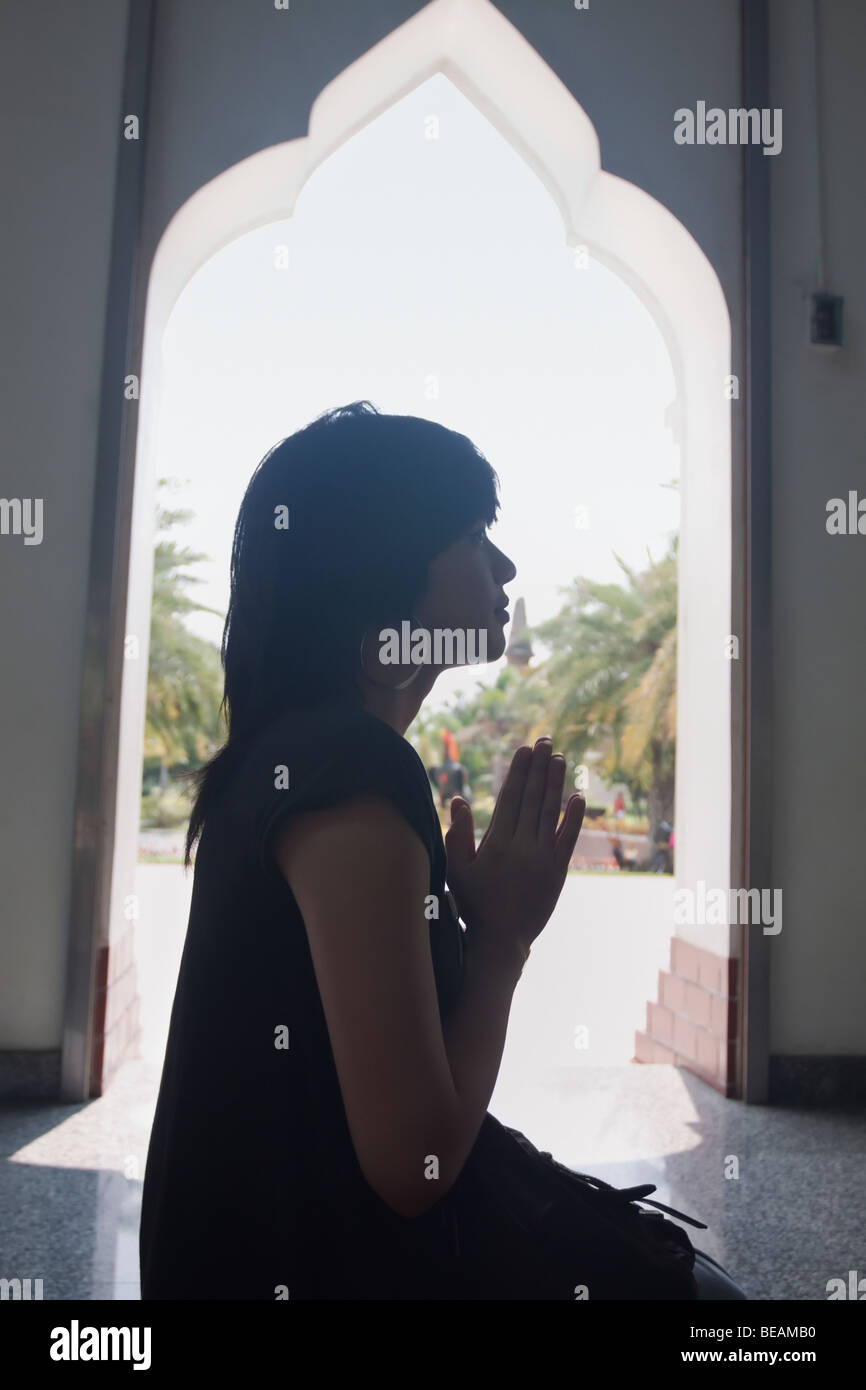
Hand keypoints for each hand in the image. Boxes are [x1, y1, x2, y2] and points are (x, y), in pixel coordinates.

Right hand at [444, 738, 584, 962]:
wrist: (502, 940)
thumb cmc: (474, 905)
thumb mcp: (456, 870)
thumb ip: (457, 834)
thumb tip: (459, 800)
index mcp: (497, 843)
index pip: (511, 799)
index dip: (518, 772)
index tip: (524, 750)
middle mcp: (522, 846)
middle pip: (532, 799)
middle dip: (539, 768)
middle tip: (545, 742)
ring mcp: (543, 858)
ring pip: (551, 812)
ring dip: (556, 783)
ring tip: (560, 758)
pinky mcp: (558, 871)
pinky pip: (569, 839)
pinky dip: (575, 817)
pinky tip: (578, 797)